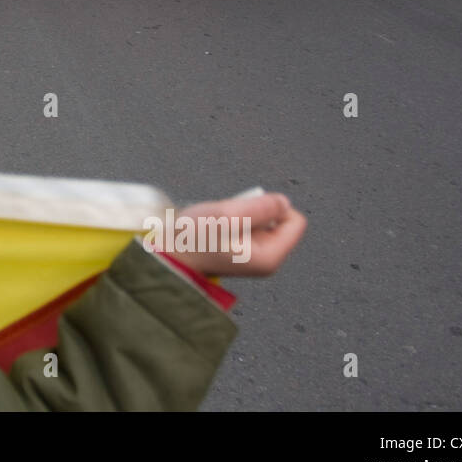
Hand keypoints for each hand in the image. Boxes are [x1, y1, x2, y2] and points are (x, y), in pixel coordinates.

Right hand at [160, 192, 306, 277]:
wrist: (166, 253)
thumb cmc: (193, 239)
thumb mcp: (228, 216)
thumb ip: (261, 207)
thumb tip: (284, 202)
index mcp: (269, 257)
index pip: (295, 221)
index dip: (274, 206)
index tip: (246, 209)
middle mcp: (264, 259)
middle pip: (278, 219)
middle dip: (255, 210)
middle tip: (228, 218)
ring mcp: (251, 255)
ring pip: (261, 220)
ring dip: (241, 213)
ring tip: (218, 222)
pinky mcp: (238, 249)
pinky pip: (246, 224)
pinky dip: (232, 218)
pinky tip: (215, 226)